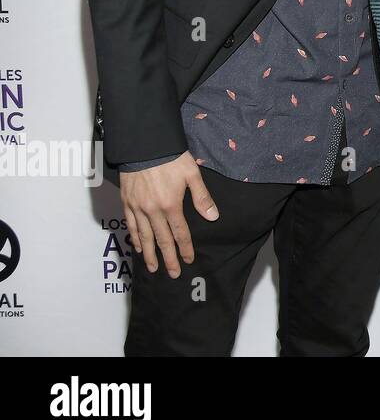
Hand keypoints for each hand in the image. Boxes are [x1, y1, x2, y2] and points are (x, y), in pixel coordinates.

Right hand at [119, 152, 218, 277]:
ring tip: (153, 268)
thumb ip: (202, 198)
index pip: (180, 233)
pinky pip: (131, 225)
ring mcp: (138, 208)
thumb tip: (213, 217)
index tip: (189, 260)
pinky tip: (138, 247)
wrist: (144, 145)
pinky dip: (135, 238)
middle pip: (162, 240)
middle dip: (168, 259)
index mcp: (171, 205)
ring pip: (144, 237)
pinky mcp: (127, 202)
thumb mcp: (192, 174)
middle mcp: (153, 211)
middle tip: (173, 274)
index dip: (185, 248)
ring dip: (149, 254)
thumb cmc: (171, 158)